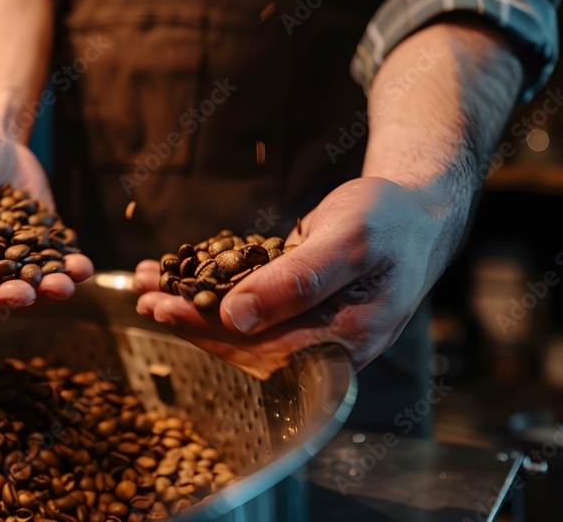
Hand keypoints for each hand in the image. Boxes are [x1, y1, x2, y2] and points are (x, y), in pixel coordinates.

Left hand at [134, 177, 450, 376]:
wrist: (419, 211)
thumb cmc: (390, 221)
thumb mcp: (347, 242)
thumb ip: (297, 282)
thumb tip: (235, 319)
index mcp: (343, 344)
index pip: (261, 351)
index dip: (207, 333)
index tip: (164, 311)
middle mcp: (325, 349)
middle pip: (243, 344)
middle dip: (189, 320)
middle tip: (143, 297)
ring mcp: (312, 333)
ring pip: (241, 328)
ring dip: (191, 307)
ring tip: (147, 285)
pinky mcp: (300, 314)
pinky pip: (249, 309)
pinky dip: (211, 293)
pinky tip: (177, 276)